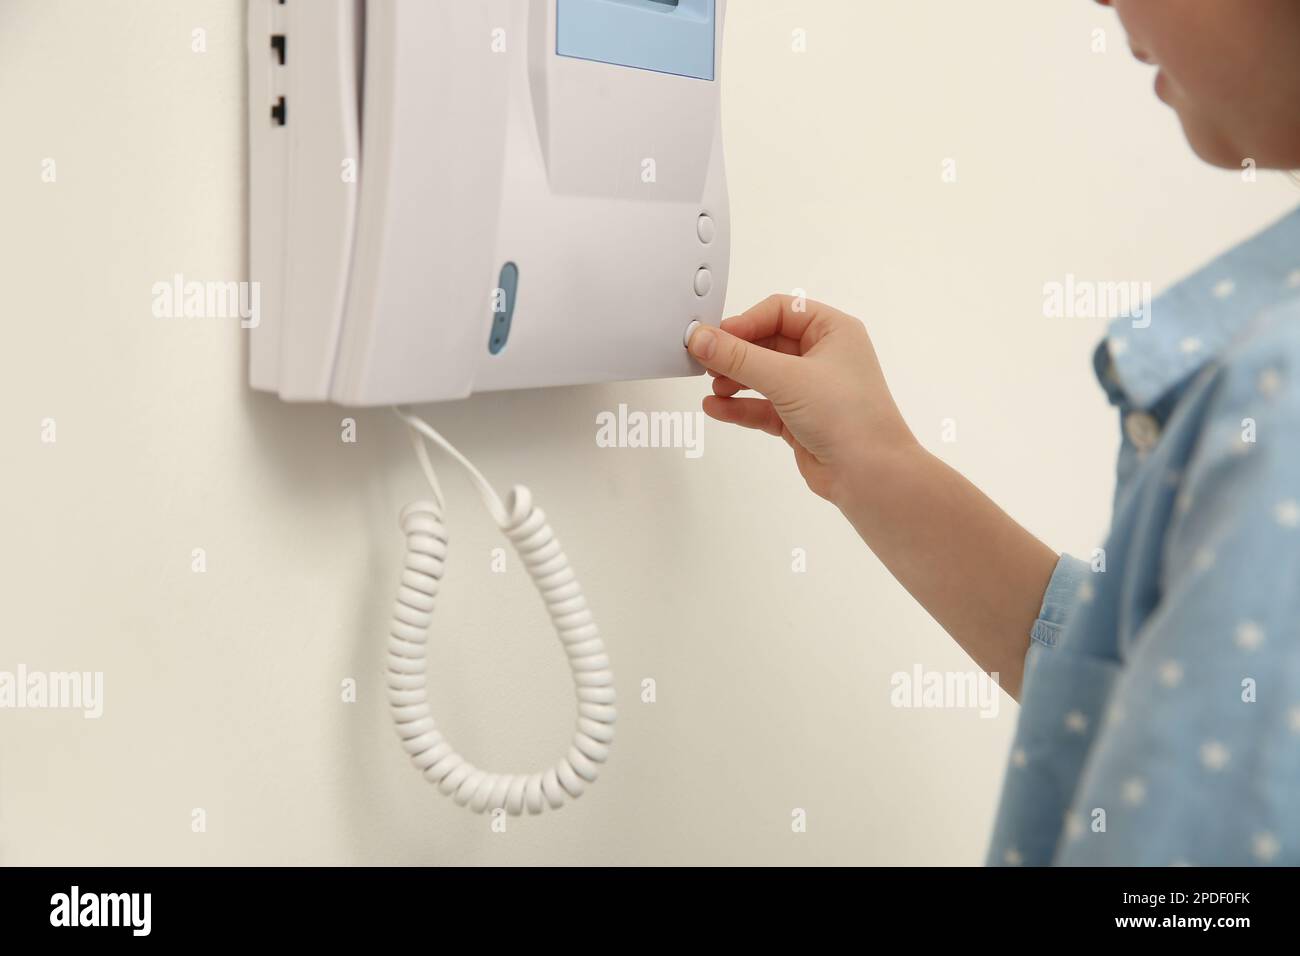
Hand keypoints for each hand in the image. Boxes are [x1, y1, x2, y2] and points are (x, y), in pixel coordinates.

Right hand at [688, 295, 916, 505]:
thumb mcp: (787, 378)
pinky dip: (740, 406)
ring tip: (714, 387)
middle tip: (706, 361)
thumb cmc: (849, 417)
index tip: (716, 337)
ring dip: (735, 380)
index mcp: (833, 331)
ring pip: (763, 375)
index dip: (745, 322)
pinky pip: (763, 405)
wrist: (871, 475)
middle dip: (736, 353)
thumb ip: (739, 357)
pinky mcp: (800, 419)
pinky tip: (717, 408)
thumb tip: (701, 338)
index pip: (779, 310)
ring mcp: (812, 389)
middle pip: (767, 342)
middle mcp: (824, 356)